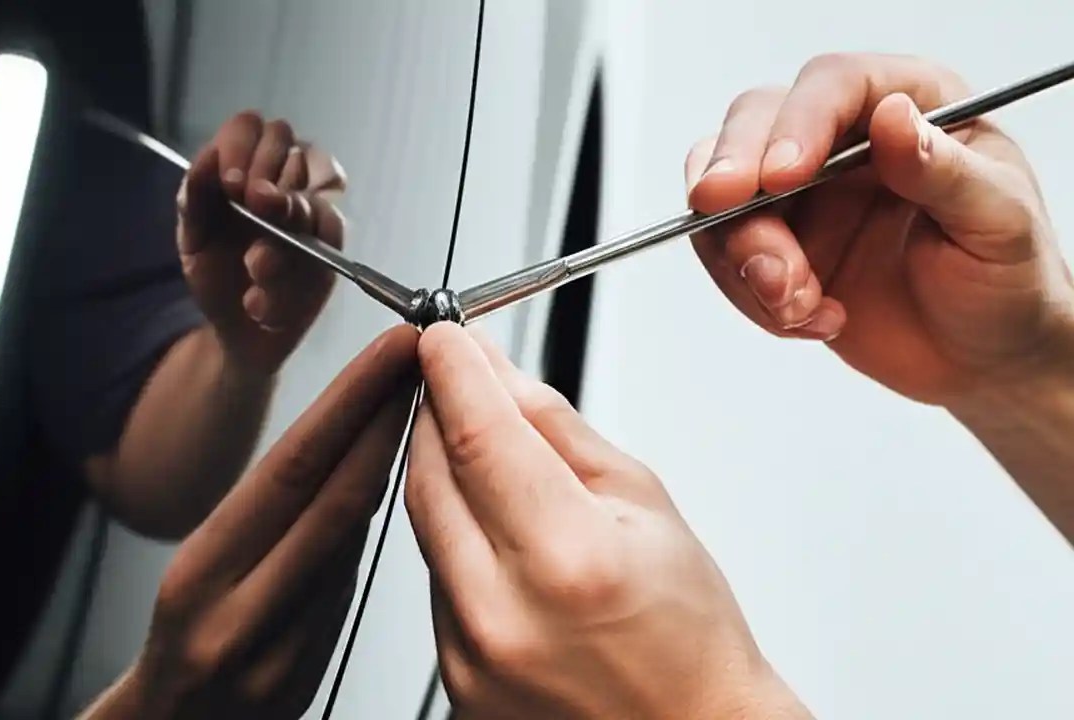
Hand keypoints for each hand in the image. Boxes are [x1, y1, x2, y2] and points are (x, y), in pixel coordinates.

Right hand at [90, 326, 417, 719]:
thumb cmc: (188, 640)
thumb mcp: (199, 570)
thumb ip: (268, 516)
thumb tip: (347, 444)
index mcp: (200, 571)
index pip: (288, 469)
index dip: (348, 405)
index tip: (390, 353)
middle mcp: (235, 615)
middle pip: (332, 503)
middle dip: (388, 424)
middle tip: (427, 366)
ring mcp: (278, 655)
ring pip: (354, 548)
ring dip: (396, 478)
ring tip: (425, 414)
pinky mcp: (309, 683)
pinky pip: (355, 596)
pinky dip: (379, 544)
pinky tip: (410, 508)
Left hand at [177, 111, 348, 373]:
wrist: (240, 333)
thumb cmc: (216, 277)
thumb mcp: (193, 239)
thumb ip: (195, 197)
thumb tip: (208, 156)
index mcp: (244, 169)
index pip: (250, 125)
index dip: (241, 146)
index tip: (229, 185)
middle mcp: (282, 178)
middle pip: (287, 138)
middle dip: (263, 171)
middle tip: (249, 207)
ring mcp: (311, 208)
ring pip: (310, 184)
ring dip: (282, 222)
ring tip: (255, 265)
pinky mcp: (331, 242)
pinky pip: (327, 228)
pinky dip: (294, 265)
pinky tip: (267, 293)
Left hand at [405, 324, 811, 719]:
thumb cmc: (688, 634)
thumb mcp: (644, 503)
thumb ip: (557, 430)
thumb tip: (499, 373)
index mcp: (568, 555)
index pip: (480, 433)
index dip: (454, 371)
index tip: (443, 337)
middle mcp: (504, 611)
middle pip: (430, 474)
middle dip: (438, 414)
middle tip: (458, 381)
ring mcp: (470, 655)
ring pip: (426, 526)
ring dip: (446, 478)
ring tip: (499, 471)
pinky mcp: (454, 680)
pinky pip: (434, 581)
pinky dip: (455, 542)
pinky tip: (500, 541)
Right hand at [686, 53, 1073, 404]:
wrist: (982, 359)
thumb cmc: (1008, 282)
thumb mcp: (999, 223)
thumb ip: (945, 171)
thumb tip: (893, 117)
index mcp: (911, 107)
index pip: (835, 86)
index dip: (799, 122)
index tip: (783, 175)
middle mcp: (844, 140)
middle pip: (755, 123)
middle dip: (734, 176)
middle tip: (731, 220)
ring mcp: (802, 196)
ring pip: (724, 196)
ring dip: (745, 255)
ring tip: (797, 303)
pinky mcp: (775, 248)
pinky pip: (725, 257)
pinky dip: (751, 296)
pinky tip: (813, 319)